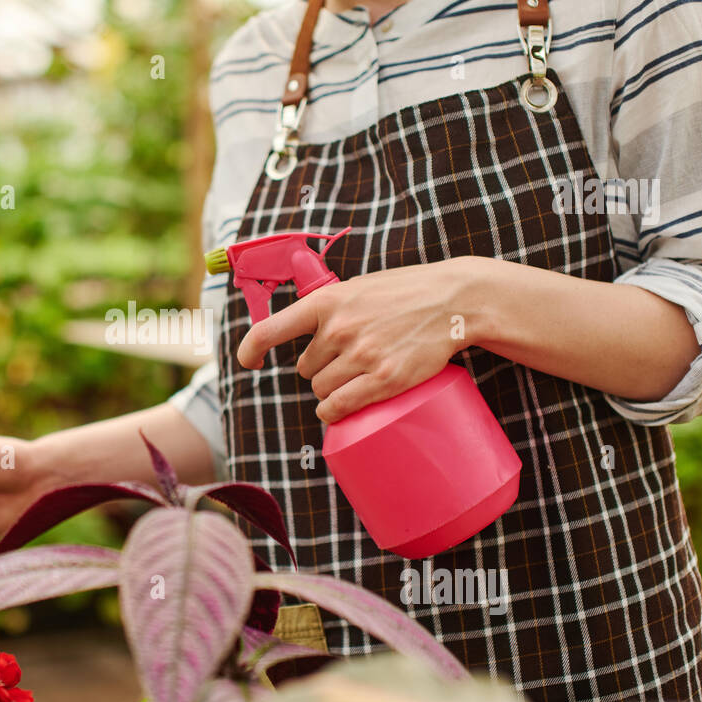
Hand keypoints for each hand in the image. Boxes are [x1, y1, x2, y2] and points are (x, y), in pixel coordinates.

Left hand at [236, 257, 483, 423]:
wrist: (452, 301)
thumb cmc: (403, 293)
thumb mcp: (356, 288)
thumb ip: (327, 309)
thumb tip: (297, 330)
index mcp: (325, 302)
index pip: (270, 330)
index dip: (250, 349)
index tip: (248, 362)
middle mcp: (338, 329)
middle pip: (305, 370)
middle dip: (320, 369)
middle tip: (346, 360)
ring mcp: (361, 355)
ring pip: (322, 390)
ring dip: (331, 390)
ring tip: (355, 377)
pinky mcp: (384, 379)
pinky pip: (340, 407)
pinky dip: (334, 412)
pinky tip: (336, 410)